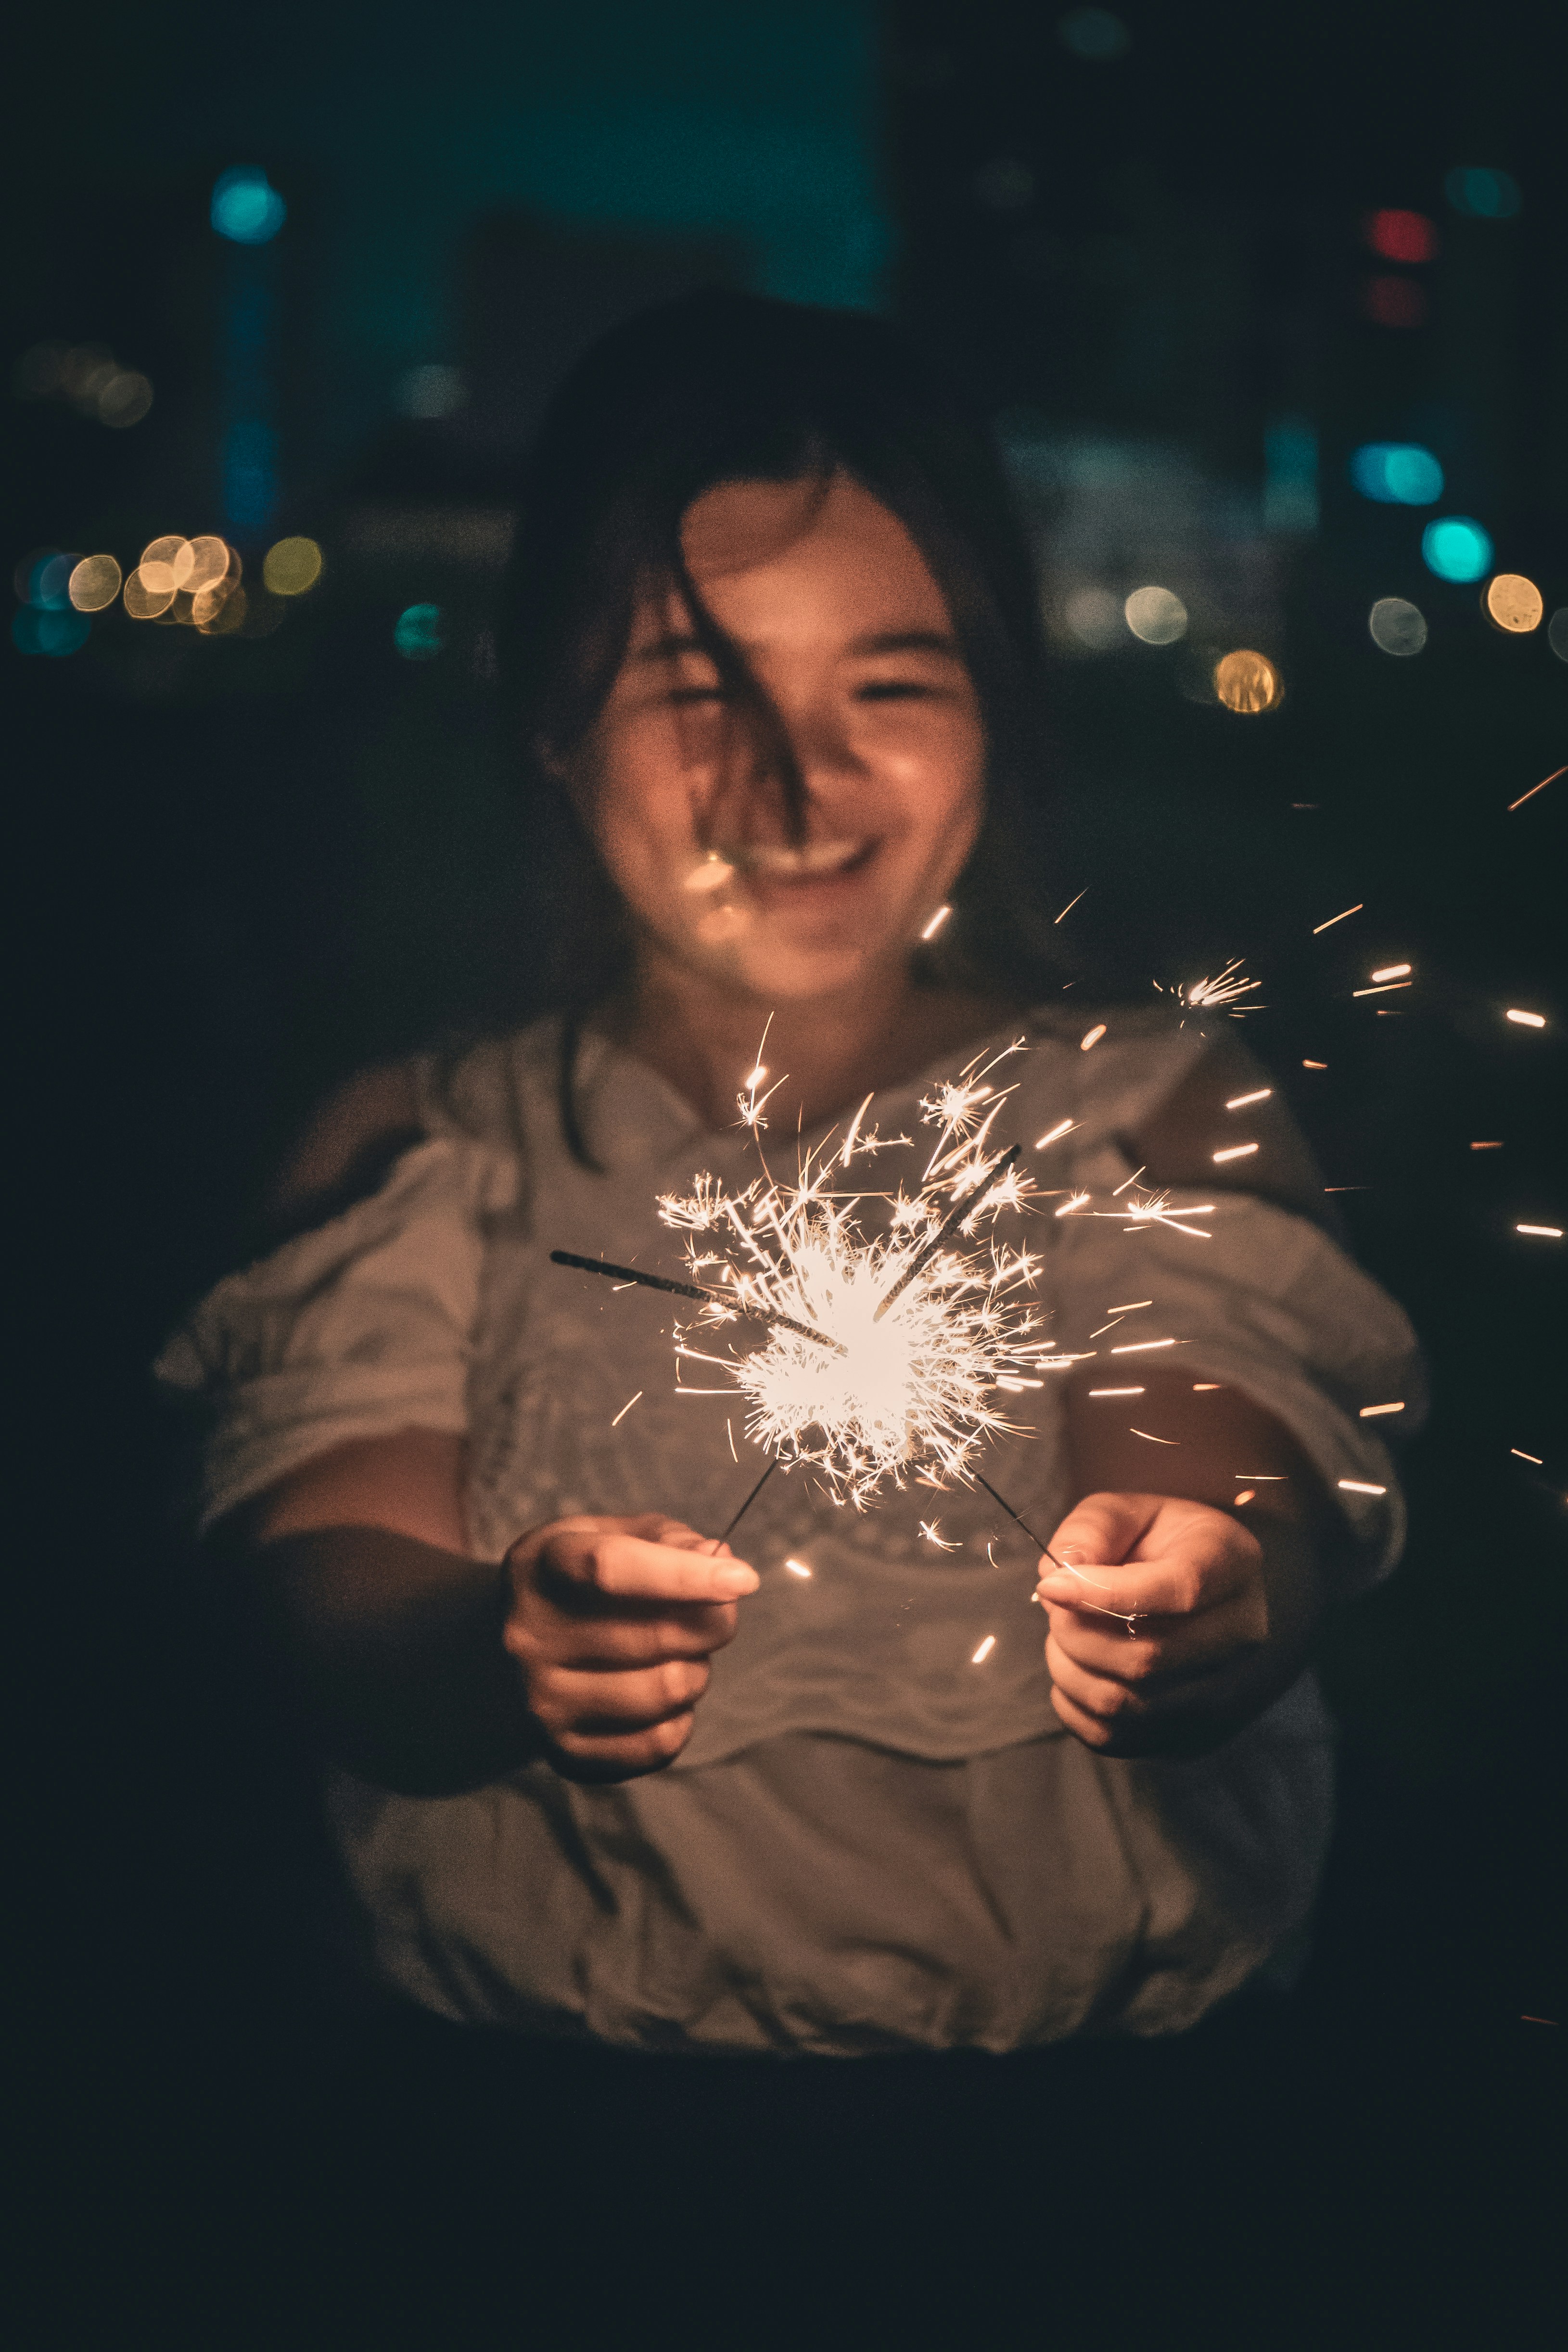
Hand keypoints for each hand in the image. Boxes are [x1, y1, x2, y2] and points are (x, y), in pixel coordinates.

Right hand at [503, 1514, 757, 1780]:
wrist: (504, 1659)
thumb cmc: (576, 1585)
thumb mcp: (606, 1535)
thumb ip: (665, 1538)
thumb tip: (717, 1558)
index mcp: (540, 1567)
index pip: (614, 1569)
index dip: (685, 1575)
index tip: (742, 1579)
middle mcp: (531, 1636)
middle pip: (655, 1636)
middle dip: (710, 1624)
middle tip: (715, 1616)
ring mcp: (544, 1701)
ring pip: (665, 1692)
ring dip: (698, 1671)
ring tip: (684, 1656)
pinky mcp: (566, 1752)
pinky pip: (658, 1743)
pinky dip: (681, 1718)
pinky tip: (664, 1698)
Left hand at [1037, 1492, 1321, 1758]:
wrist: (1201, 1589)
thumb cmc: (1157, 1544)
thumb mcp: (1126, 1511)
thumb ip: (1092, 1528)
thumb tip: (1064, 1571)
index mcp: (1233, 1563)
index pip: (1180, 1590)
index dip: (1104, 1591)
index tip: (1052, 1585)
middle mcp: (1242, 1634)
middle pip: (1147, 1657)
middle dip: (1077, 1633)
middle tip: (1056, 1609)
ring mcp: (1224, 1692)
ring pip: (1126, 1704)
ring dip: (1070, 1671)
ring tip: (1062, 1638)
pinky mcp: (1193, 1734)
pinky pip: (1115, 1739)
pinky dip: (1074, 1708)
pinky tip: (1075, 1671)